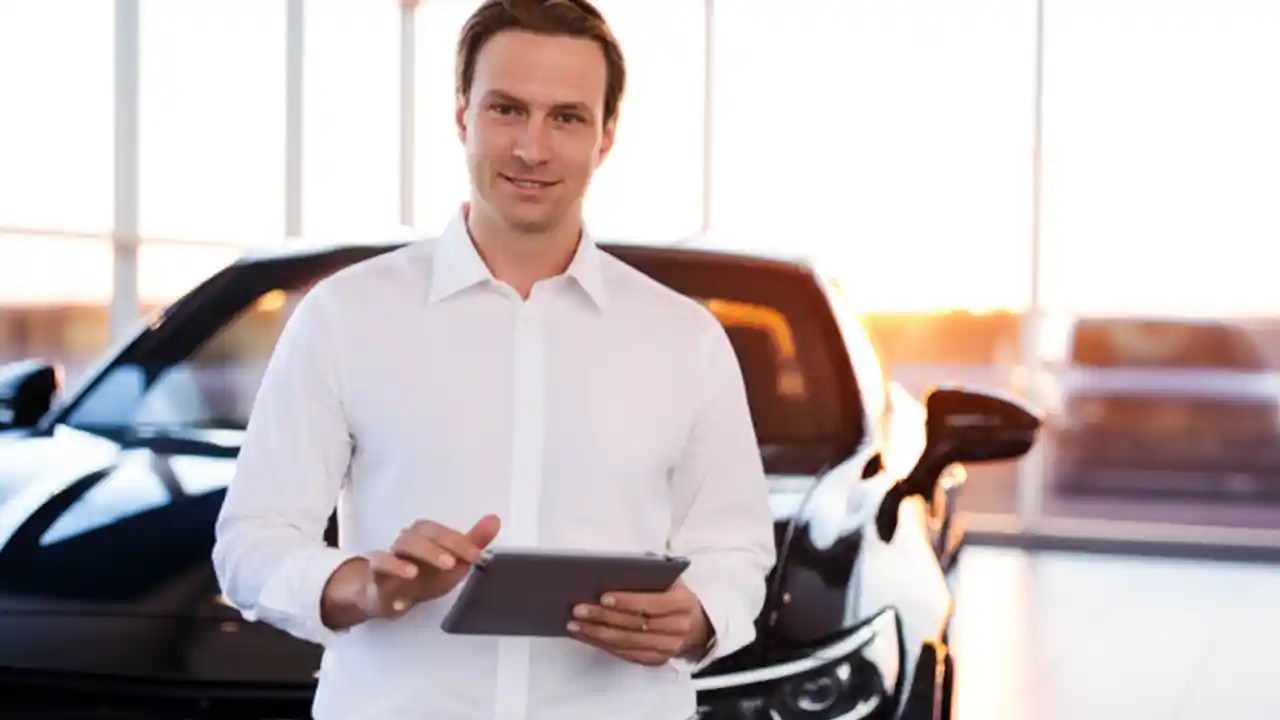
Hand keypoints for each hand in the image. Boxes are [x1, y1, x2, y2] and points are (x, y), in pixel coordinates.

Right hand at [322, 514, 500, 627]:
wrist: (391, 596)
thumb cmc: (425, 575)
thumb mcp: (453, 561)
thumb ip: (473, 542)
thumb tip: (494, 519)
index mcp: (423, 536)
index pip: (436, 531)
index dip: (455, 540)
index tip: (475, 556)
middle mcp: (402, 544)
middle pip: (413, 538)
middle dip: (432, 549)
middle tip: (451, 564)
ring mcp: (386, 563)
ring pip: (388, 556)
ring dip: (400, 564)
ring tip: (414, 574)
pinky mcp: (374, 583)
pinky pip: (375, 582)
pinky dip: (384, 591)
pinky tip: (400, 602)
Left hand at [566, 578, 711, 666]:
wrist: (695, 624)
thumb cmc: (674, 595)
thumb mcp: (670, 579)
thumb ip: (649, 574)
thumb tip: (613, 570)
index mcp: (683, 602)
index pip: (653, 604)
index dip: (627, 601)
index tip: (603, 597)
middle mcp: (678, 628)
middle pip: (635, 625)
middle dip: (603, 617)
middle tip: (579, 609)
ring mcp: (667, 647)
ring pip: (627, 642)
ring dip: (597, 633)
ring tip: (575, 624)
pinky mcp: (655, 659)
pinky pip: (625, 654)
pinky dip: (602, 645)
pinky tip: (586, 635)